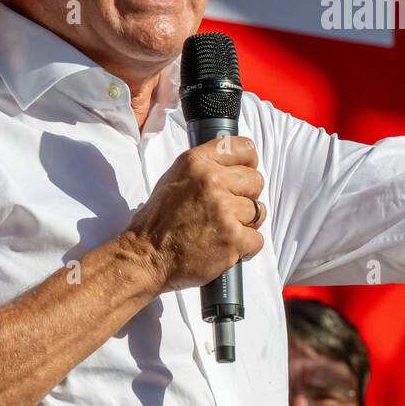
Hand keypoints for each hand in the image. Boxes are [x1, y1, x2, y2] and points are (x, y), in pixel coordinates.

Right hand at [125, 135, 266, 291]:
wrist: (145, 256)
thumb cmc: (157, 222)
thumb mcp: (175, 178)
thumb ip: (204, 167)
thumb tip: (232, 165)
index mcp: (197, 162)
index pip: (245, 148)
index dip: (248, 164)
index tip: (244, 174)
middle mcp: (212, 181)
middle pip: (256, 180)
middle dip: (246, 196)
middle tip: (227, 209)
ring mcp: (224, 210)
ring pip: (259, 211)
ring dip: (244, 223)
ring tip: (221, 229)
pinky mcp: (233, 238)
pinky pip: (257, 239)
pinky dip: (245, 247)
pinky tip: (225, 246)